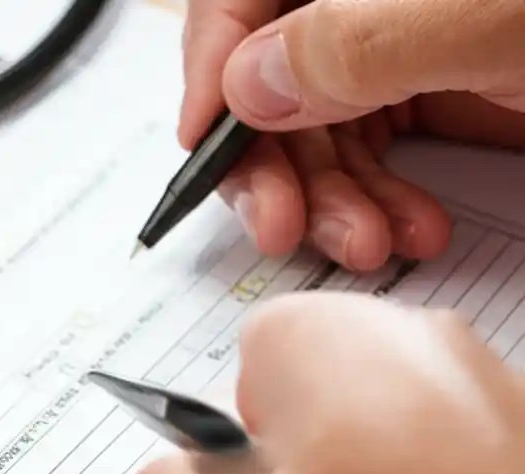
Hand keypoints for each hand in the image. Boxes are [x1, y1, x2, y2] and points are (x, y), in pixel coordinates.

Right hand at [181, 0, 524, 271]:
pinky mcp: (429, 87)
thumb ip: (354, 44)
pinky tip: (406, 230)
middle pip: (265, 80)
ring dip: (330, 200)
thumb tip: (246, 86)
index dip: (210, 72)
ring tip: (363, 244)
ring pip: (314, 129)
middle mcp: (357, 0)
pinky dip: (378, 200)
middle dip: (273, 165)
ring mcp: (392, 43)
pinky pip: (370, 151)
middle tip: (279, 225)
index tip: (201, 150)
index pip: (236, 1)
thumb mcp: (476, 19)